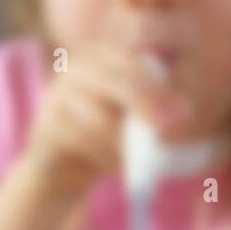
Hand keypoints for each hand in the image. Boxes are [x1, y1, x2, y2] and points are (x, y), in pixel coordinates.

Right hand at [21, 47, 193, 202]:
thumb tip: (184, 112)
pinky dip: (107, 159)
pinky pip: (82, 142)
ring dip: (126, 144)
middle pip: (116, 82)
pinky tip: (121, 171)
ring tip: (143, 164)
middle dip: (147, 106)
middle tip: (169, 133)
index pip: (133, 63)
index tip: (184, 114)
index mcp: (103, 58)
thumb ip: (155, 110)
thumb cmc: (105, 138)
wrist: (59, 168)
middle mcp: (78, 69)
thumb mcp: (132, 119)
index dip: (159, 88)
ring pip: (100, 118)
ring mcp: (58, 96)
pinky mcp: (46, 127)